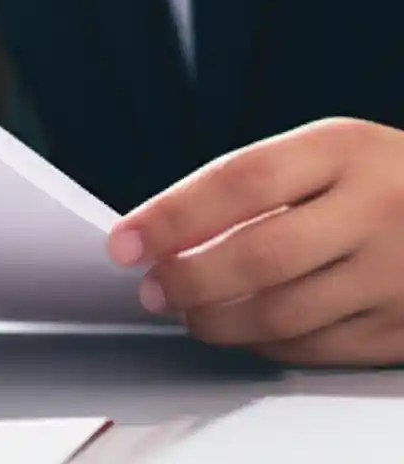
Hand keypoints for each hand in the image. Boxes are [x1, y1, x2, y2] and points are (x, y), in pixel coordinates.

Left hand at [106, 117, 403, 366]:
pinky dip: (263, 345)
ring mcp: (398, 273)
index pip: (241, 181)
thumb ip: (253, 186)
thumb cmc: (381, 182)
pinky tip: (244, 329)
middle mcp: (377, 209)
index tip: (123, 243)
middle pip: (259, 256)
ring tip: (189, 311)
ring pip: (282, 314)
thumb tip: (161, 234)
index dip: (172, 216)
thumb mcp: (328, 156)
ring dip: (217, 320)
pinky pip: (314, 349)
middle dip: (188, 279)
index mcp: (345, 150)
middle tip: (152, 288)